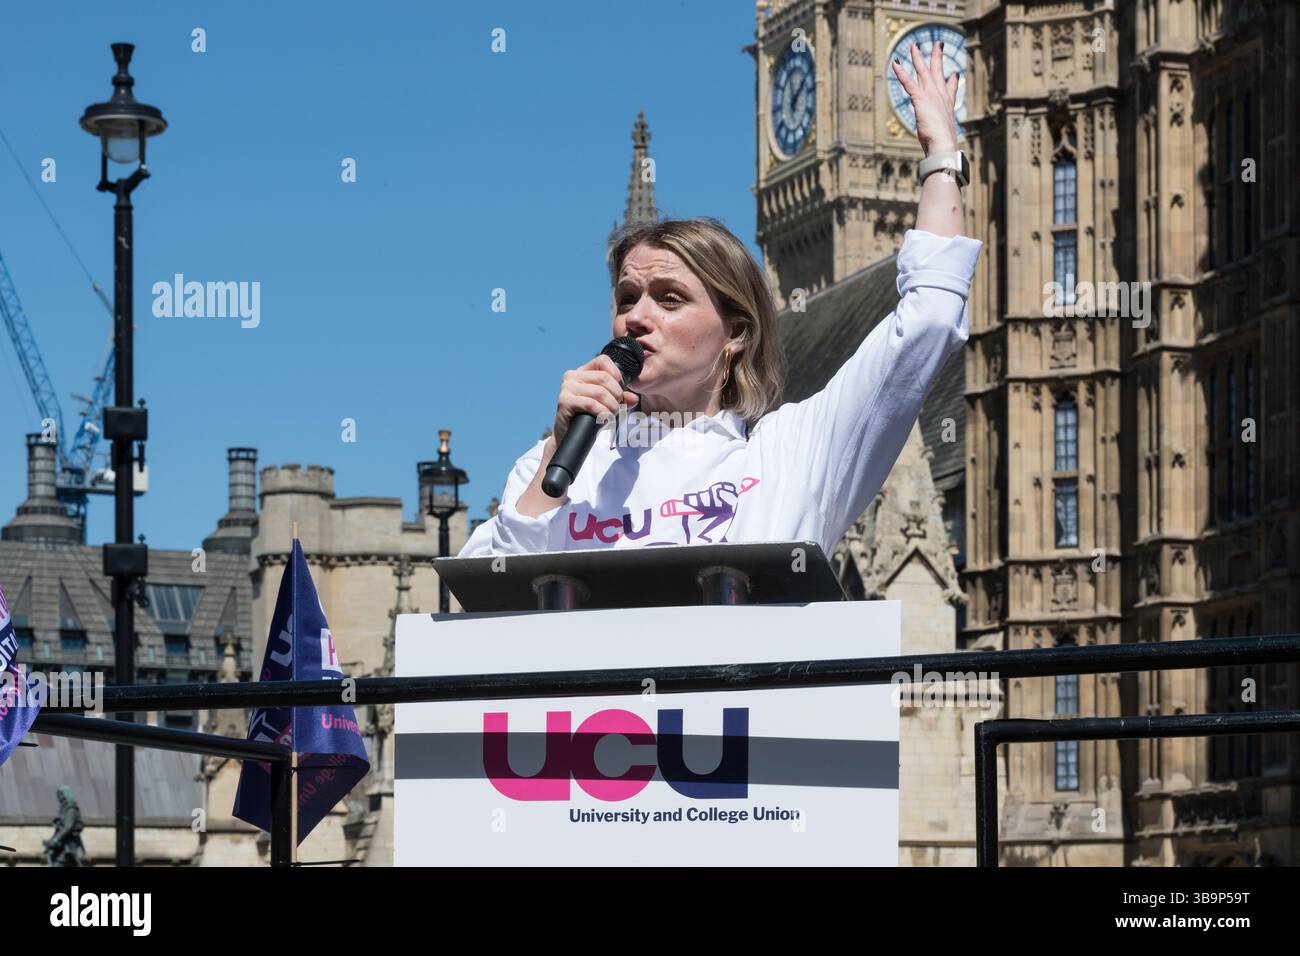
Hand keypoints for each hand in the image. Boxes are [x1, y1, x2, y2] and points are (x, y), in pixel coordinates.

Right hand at [553, 354, 638, 444]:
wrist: (570, 436)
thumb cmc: (589, 417)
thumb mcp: (608, 404)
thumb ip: (622, 398)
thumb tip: (634, 398)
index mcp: (582, 372)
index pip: (603, 360)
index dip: (616, 374)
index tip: (620, 391)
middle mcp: (572, 376)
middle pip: (604, 377)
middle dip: (617, 395)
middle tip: (617, 408)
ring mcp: (567, 388)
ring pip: (599, 392)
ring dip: (611, 406)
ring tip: (611, 415)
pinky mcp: (564, 401)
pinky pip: (590, 404)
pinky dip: (602, 412)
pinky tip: (604, 419)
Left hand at [890, 40, 959, 155]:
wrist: (943, 143)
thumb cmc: (942, 143)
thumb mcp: (943, 132)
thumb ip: (941, 129)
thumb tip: (943, 139)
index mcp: (947, 103)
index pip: (950, 87)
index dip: (952, 79)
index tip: (954, 73)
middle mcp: (940, 95)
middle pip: (938, 71)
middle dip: (937, 56)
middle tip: (938, 44)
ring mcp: (931, 94)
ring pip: (923, 70)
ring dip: (917, 57)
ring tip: (914, 45)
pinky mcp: (920, 98)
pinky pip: (908, 82)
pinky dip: (901, 72)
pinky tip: (895, 62)